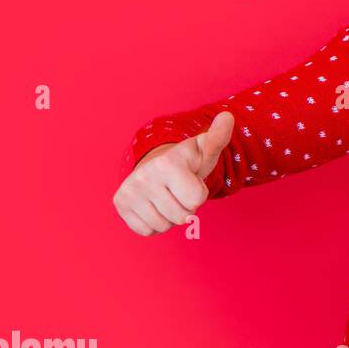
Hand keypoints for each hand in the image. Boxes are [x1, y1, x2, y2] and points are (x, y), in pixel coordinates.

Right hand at [113, 111, 233, 235]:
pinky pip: (147, 230)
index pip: (195, 200)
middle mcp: (143, 176)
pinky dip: (154, 223)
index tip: (191, 181)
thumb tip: (228, 116)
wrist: (157, 166)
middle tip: (179, 191)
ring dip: (170, 217)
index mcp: (167, 163)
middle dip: (185, 208)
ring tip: (167, 197)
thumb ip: (218, 137)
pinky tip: (154, 205)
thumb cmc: (187, 162)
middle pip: (181, 217)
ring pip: (164, 225)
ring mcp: (129, 191)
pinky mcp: (120, 204)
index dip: (198, 194)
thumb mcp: (204, 150)